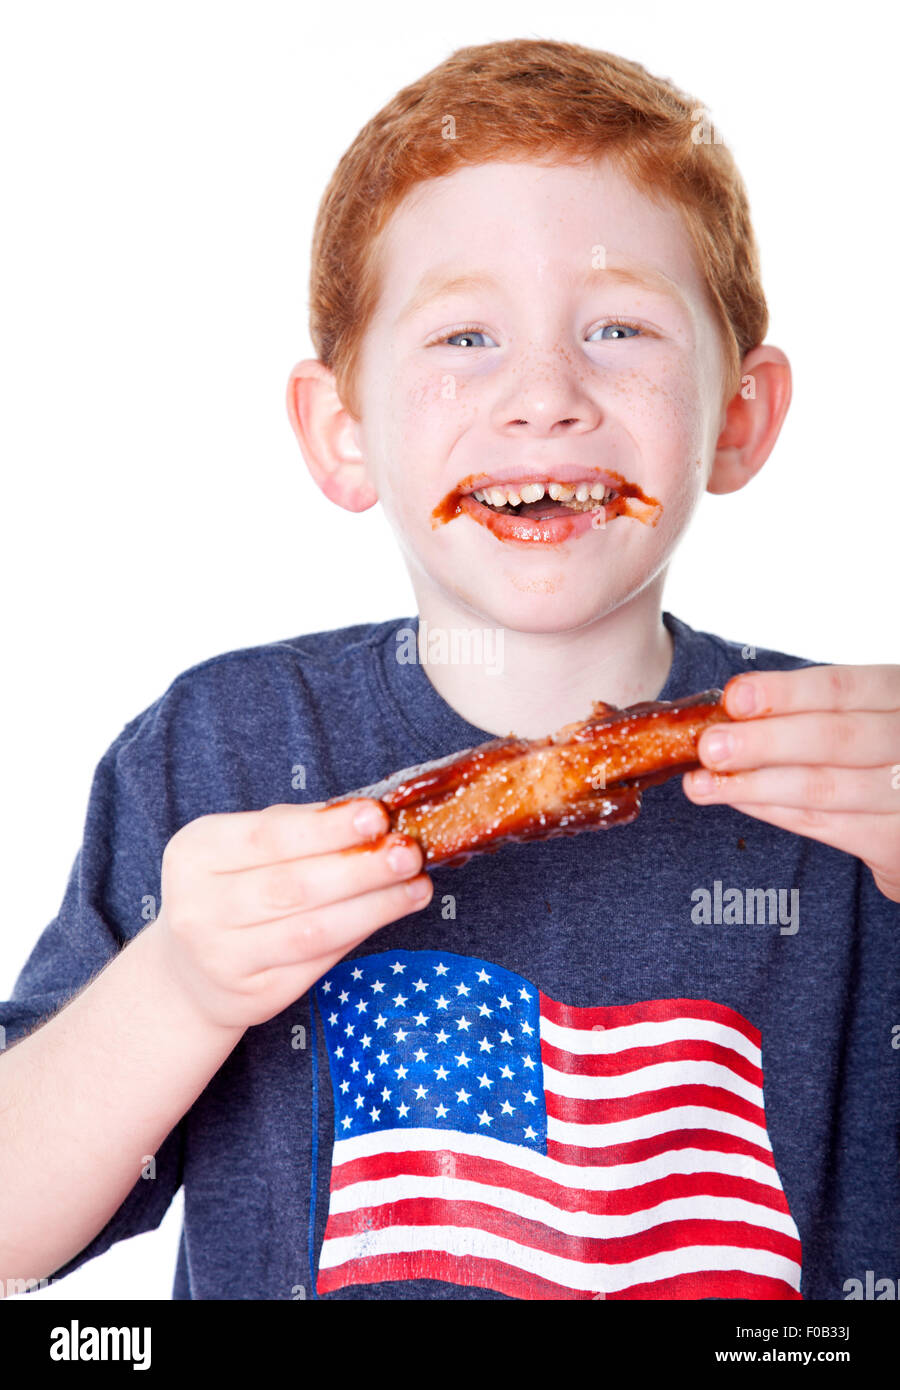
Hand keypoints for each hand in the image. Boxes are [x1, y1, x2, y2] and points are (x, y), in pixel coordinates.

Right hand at [150, 799, 432, 1031]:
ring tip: (415, 885)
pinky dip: (361, 933)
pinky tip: (391, 911)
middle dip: (360, 868)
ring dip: (373, 905)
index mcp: (196, 853)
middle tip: (408, 853)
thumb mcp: (244, 848)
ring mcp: (221, 958)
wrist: (191, 972)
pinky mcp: (253, 996)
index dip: (327, 828)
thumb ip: (299, 828)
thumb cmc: (233, 890)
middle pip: (293, 887)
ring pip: (311, 930)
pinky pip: (317, 963)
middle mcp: (198, 908)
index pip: (269, 837)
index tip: (377, 815)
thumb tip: (373, 817)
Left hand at [682, 665, 899, 902]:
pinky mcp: (894, 841)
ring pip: (823, 788)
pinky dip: (774, 811)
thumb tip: (728, 714)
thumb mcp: (861, 715)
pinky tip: (737, 800)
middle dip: (764, 743)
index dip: (785, 693)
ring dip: (755, 785)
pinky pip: (825, 825)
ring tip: (704, 784)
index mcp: (898, 694)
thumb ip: (807, 712)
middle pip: (834, 739)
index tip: (734, 698)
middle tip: (709, 747)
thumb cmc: (877, 752)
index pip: (841, 689)